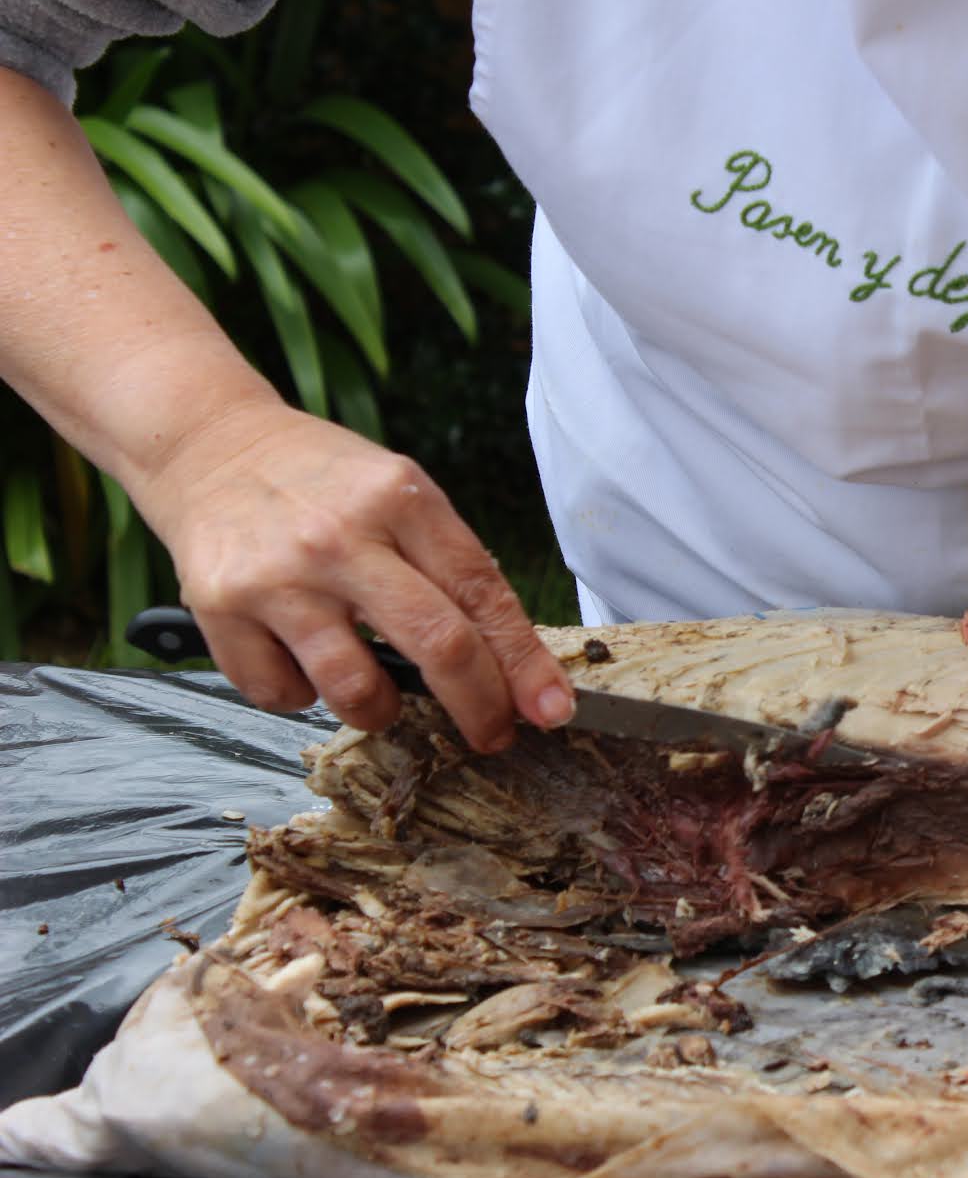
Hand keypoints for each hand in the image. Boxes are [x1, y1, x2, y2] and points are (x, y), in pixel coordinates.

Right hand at [139, 399, 573, 750]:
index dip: (524, 664)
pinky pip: (281, 693)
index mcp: (400, 500)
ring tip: (378, 693)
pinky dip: (302, 695)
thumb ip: (447, 566)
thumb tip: (508, 663)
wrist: (206, 443)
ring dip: (382, 710)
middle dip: (480, 707)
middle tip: (491, 734)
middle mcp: (340, 536)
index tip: (551, 709)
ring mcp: (277, 575)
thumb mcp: (398, 494)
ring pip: (356, 688)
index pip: (482, 594)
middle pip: (438, 645)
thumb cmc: (318, 481)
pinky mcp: (219, 607)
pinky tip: (301, 658)